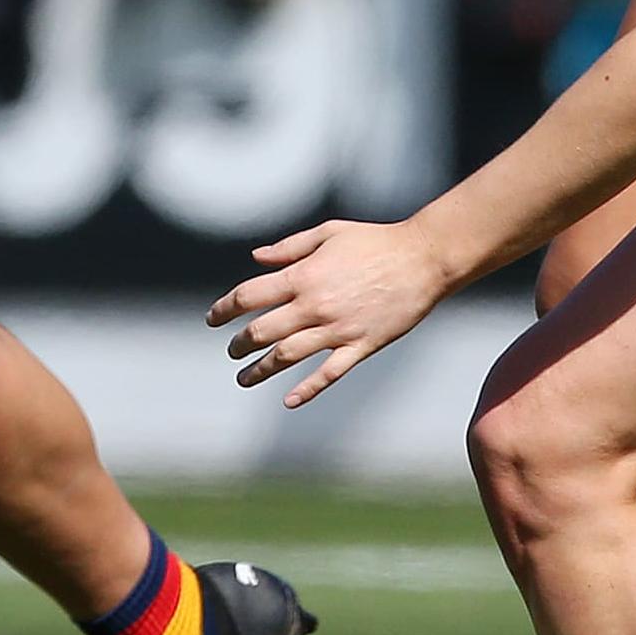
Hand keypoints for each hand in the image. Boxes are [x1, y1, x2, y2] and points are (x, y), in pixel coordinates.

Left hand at [208, 218, 449, 406]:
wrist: (423, 259)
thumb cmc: (374, 241)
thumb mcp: (328, 234)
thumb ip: (288, 248)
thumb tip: (255, 258)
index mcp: (303, 275)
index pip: (249, 296)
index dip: (224, 308)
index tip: (212, 318)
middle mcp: (315, 305)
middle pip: (262, 331)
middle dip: (239, 344)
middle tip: (231, 350)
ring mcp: (338, 329)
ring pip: (288, 356)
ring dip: (260, 369)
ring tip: (243, 378)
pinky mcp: (362, 346)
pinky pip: (329, 374)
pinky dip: (307, 389)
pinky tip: (289, 400)